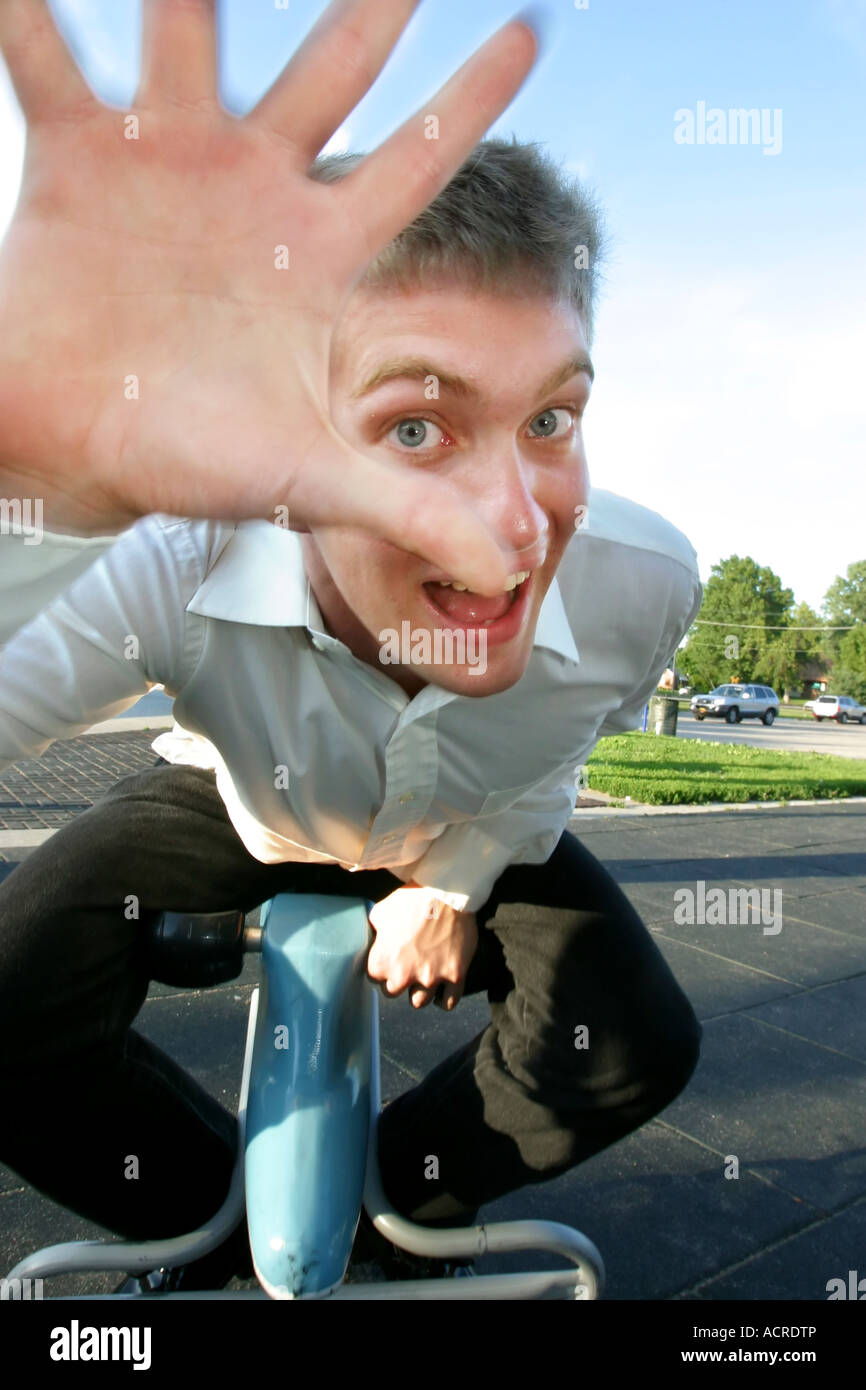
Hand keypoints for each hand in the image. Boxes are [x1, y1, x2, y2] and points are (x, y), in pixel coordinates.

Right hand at [0, 0, 537, 594]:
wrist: (83, 446)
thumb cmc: (194, 457)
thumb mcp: (311, 480)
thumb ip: (411, 509)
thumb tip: (505, 571)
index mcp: (316, 251)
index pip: (415, 162)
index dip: (470, 97)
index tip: (533, 30)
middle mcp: (252, 188)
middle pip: (328, 72)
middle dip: (372, 5)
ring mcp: (167, 161)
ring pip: (188, 34)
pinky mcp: (78, 157)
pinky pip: (48, 60)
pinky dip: (29, 14)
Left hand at [367, 884, 477, 1010]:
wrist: (446, 892)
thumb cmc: (411, 899)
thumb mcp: (381, 911)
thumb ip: (374, 931)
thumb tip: (373, 937)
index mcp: (382, 962)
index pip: (374, 979)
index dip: (381, 969)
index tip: (388, 962)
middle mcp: (403, 975)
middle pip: (394, 992)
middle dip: (398, 981)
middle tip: (405, 968)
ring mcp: (430, 977)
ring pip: (419, 1001)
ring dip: (420, 991)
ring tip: (423, 979)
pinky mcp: (455, 975)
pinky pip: (449, 1001)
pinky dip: (444, 1000)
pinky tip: (441, 993)